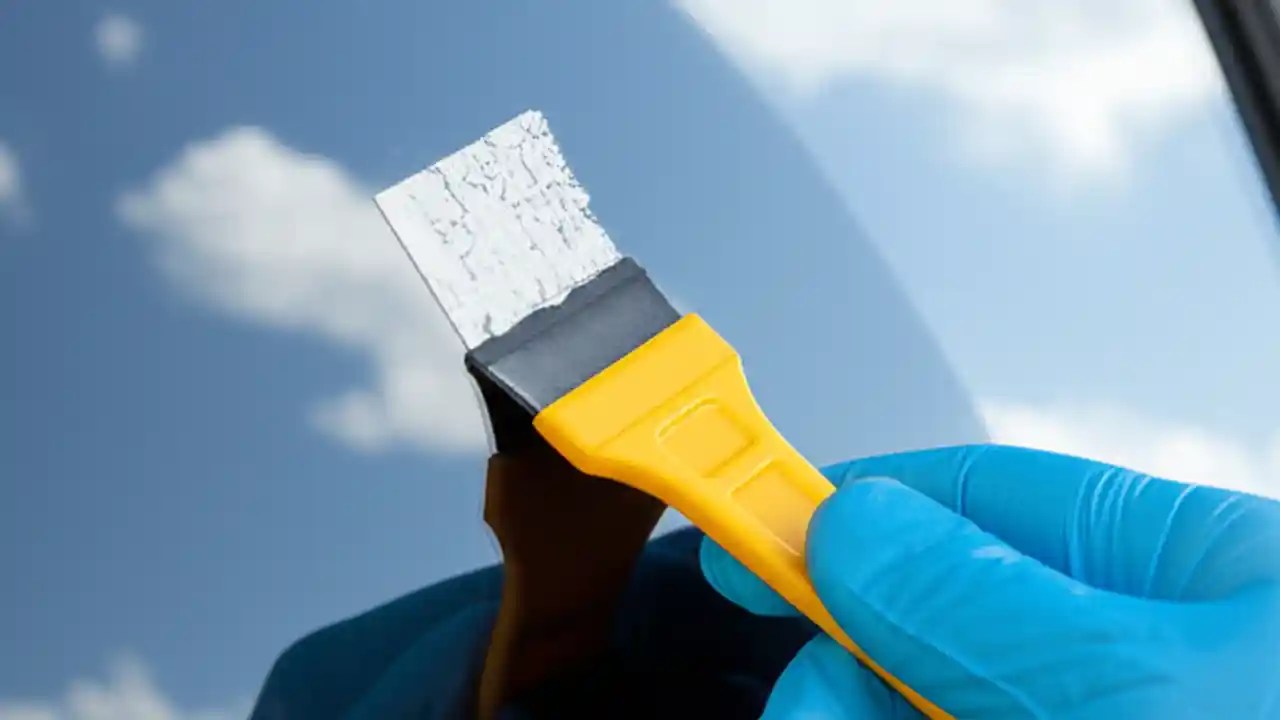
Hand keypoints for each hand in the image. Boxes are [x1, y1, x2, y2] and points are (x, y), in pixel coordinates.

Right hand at [700, 444, 1279, 717]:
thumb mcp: (1156, 694)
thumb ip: (991, 605)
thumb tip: (854, 526)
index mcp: (1187, 579)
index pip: (976, 501)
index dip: (845, 509)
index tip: (740, 533)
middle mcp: (1143, 666)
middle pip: (936, 635)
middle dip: (851, 671)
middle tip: (806, 711)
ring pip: (932, 715)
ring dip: (864, 717)